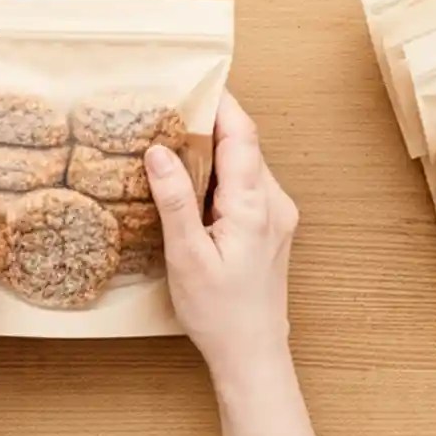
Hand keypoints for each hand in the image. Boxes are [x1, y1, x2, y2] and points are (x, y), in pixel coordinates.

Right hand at [143, 91, 298, 380]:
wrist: (252, 353)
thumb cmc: (219, 312)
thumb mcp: (187, 256)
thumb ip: (174, 200)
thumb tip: (159, 151)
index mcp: (255, 205)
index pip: (242, 135)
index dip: (221, 103)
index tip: (194, 82)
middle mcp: (274, 203)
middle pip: (245, 145)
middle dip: (212, 122)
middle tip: (171, 108)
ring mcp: (276, 215)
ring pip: (246, 165)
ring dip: (215, 149)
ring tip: (175, 140)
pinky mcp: (271, 227)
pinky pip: (247, 185)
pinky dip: (221, 174)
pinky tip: (192, 182)